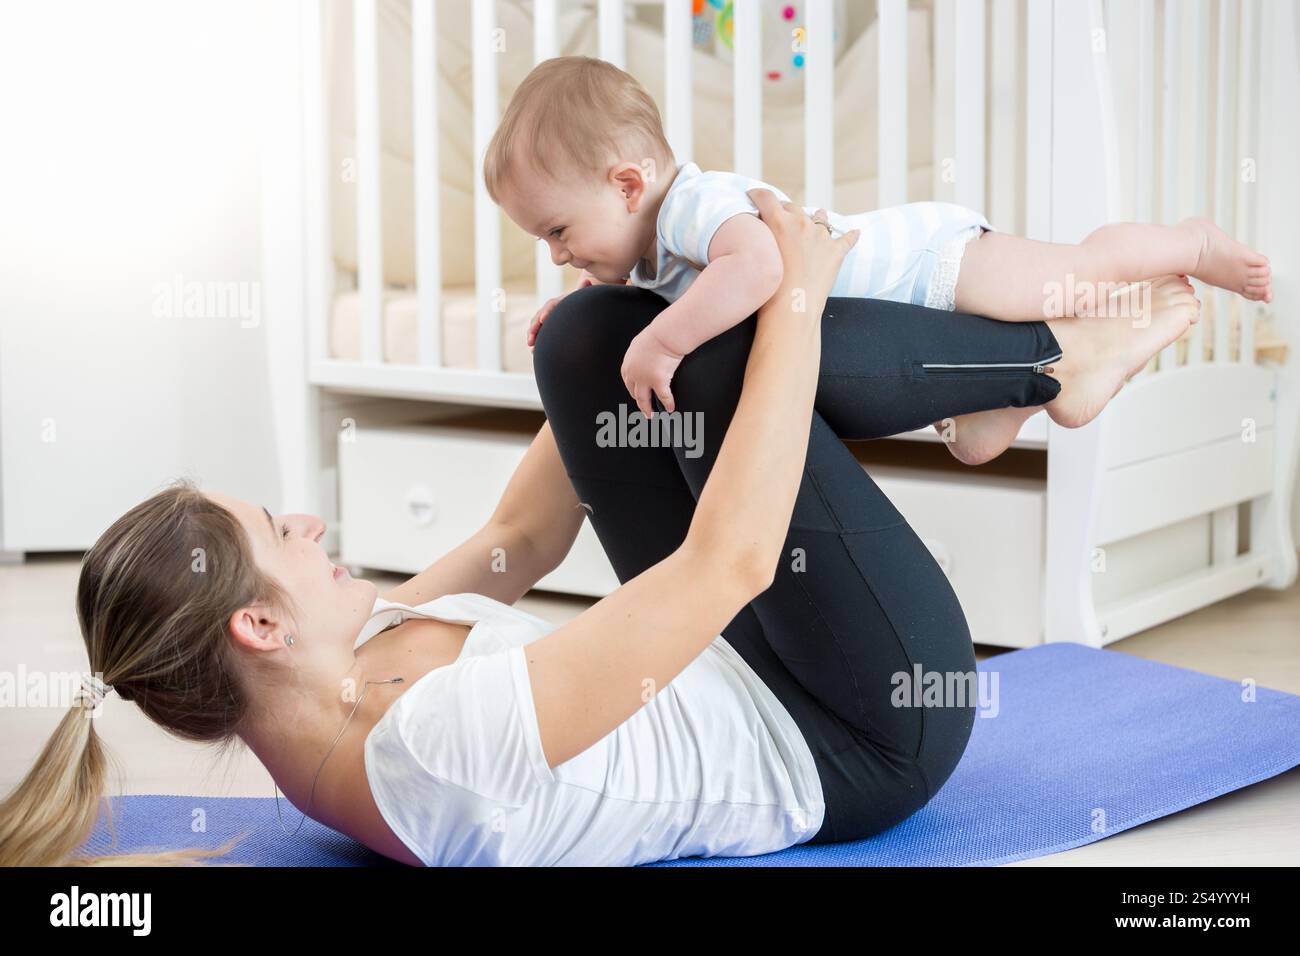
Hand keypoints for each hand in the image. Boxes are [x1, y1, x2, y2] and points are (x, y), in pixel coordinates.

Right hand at [527, 271, 598, 349]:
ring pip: (536, 326)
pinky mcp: (546, 328)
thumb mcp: (581, 299)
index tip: (544, 319)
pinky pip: (538, 334)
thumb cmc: (581, 304)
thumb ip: (583, 291)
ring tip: (531, 346)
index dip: (546, 312)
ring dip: (532, 335)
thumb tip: (587, 280)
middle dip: (534, 327)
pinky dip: (535, 341)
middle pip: (539, 317)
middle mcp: (551, 310)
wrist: (578, 309)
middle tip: (531, 336)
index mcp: (559, 302)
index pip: (551, 306)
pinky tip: (533, 350)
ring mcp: (547, 319)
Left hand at [620, 324, 683, 418]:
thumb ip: (641, 354)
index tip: (636, 395)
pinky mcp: (658, 382)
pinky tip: (671, 408)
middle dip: (639, 401)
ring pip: (643, 399)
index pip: (628, 381)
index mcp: (629, 364)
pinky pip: (663, 397)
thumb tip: (645, 357)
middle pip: (634, 392)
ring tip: (650, 415)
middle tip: (644, 408)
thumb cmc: (657, 335)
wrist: (665, 335)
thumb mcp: (641, 344)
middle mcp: (634, 374)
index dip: (633, 390)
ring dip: (647, 409)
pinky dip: (668, 404)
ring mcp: (645, 379)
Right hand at [745, 189, 859, 305]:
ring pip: (820, 218)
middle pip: (792, 207)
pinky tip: (855, 233)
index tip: (753, 195)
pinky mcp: (836, 252)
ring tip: (817, 218)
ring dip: (816, 217)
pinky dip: (850, 236)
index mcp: (780, 221)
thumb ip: (758, 236)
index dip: (757, 193)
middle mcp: (802, 223)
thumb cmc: (767, 288)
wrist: (792, 308)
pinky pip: (847, 239)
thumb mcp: (758, 253)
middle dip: (784, 210)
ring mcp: (822, 237)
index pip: (766, 197)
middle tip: (777, 217)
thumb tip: (757, 229)